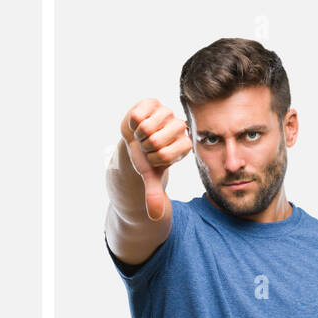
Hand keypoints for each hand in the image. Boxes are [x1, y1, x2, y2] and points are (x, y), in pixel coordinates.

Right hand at [120, 98, 191, 221]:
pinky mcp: (152, 102)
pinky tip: (137, 124)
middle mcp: (180, 126)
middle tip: (146, 146)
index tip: (153, 157)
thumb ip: (154, 193)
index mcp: (185, 144)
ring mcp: (167, 112)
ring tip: (142, 135)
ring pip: (147, 127)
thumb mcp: (150, 175)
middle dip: (145, 147)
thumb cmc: (146, 157)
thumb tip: (155, 216)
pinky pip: (137, 114)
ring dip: (138, 135)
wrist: (135, 139)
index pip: (166, 155)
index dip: (153, 159)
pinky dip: (132, 123)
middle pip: (156, 141)